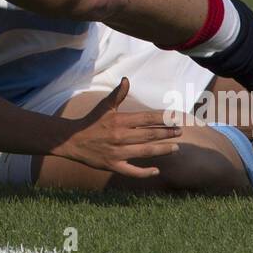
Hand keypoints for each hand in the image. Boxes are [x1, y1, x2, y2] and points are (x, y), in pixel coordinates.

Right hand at [56, 78, 181, 177]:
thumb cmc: (91, 121)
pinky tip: (156, 170)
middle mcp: (120, 137)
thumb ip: (117, 95)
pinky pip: (132, 171)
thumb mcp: (103, 106)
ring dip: (161, 149)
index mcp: (119, 121)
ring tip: (175, 148)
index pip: (146, 118)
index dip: (162, 118)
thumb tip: (126, 79)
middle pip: (148, 135)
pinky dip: (144, 172)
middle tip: (180, 131)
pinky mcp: (113, 165)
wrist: (72, 140)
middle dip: (166, 133)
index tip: (176, 118)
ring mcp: (117, 152)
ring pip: (144, 152)